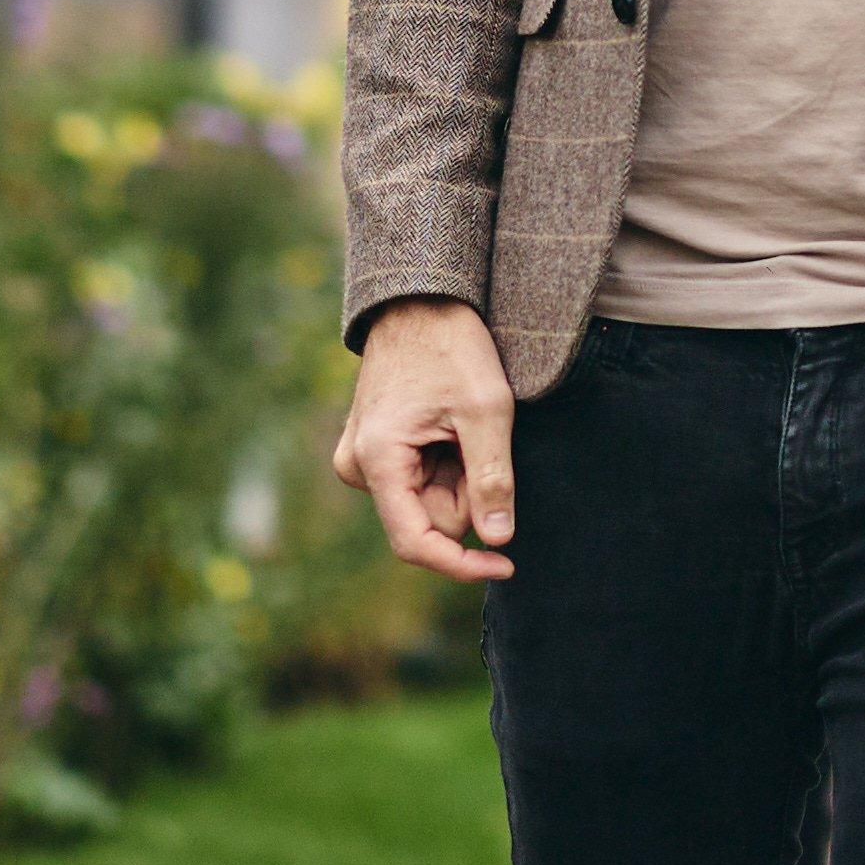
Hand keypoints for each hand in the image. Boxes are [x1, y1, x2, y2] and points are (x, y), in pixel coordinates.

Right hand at [329, 300, 520, 583]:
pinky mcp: (373, 451)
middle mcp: (358, 466)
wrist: (421, 299)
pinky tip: (449, 426)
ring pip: (428, 501)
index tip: (506, 565)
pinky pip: (419, 481)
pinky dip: (447, 464)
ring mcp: (362, 459)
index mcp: (377, 459)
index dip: (462, 563)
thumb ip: (492, 477)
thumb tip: (498, 540)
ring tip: (463, 425)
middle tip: (482, 439)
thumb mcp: (486, 408)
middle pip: (429, 519)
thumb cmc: (452, 344)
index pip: (416, 542)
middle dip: (467, 493)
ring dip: (458, 476)